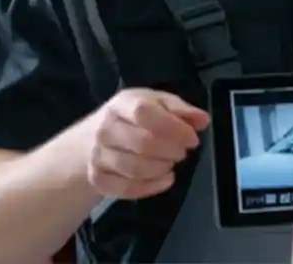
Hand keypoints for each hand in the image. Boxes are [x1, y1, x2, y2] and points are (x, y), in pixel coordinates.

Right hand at [84, 88, 209, 199]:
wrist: (90, 140)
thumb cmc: (130, 119)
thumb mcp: (155, 104)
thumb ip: (180, 110)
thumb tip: (203, 120)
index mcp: (121, 104)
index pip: (144, 113)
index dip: (173, 127)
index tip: (191, 138)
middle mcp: (105, 129)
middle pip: (143, 143)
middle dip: (171, 151)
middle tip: (181, 152)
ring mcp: (98, 156)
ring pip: (137, 169)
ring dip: (162, 168)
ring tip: (170, 163)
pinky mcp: (98, 179)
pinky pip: (128, 189)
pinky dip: (152, 187)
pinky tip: (164, 179)